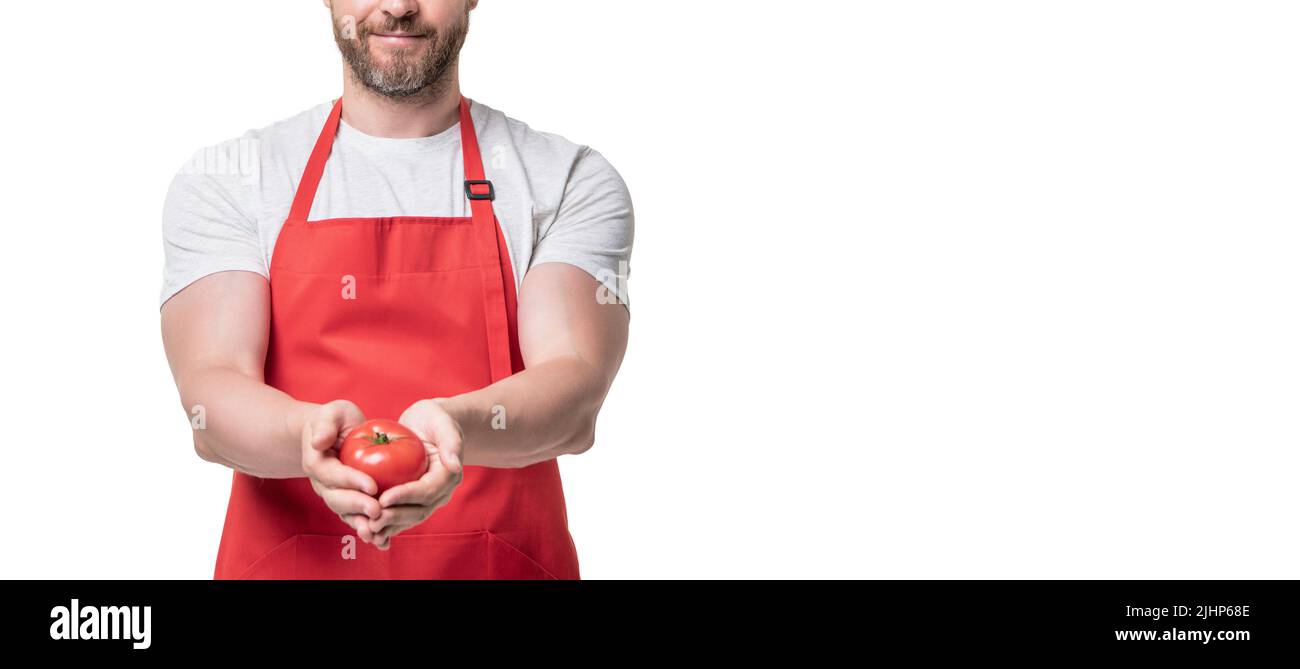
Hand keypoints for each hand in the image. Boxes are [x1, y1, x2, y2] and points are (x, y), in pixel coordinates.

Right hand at [300, 400, 382, 543]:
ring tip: (379, 530)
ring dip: (360, 523)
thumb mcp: (332, 412)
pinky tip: (383, 540)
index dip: (351, 481)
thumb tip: (319, 441)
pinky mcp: (347, 502)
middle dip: (357, 506)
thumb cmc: (336, 420)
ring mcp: (334, 495)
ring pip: (345, 513)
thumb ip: (325, 424)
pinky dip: (367, 529)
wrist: (334, 435)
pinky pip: (355, 518)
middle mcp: (322, 483)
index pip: (333, 475)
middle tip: (378, 510)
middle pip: (337, 499)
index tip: (372, 485)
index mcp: (317, 462)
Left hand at [367, 399, 464, 549]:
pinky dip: (386, 525)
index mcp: (448, 476)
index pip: (427, 491)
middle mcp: (440, 492)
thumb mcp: (443, 422)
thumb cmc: (435, 418)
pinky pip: (400, 515)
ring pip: (409, 518)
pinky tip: (367, 530)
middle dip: (395, 517)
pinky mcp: (413, 500)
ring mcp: (427, 499)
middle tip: (371, 520)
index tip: (384, 499)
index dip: (406, 496)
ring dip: (389, 526)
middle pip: (418, 511)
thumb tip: (455, 466)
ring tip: (367, 530)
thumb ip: (451, 441)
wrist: (430, 424)